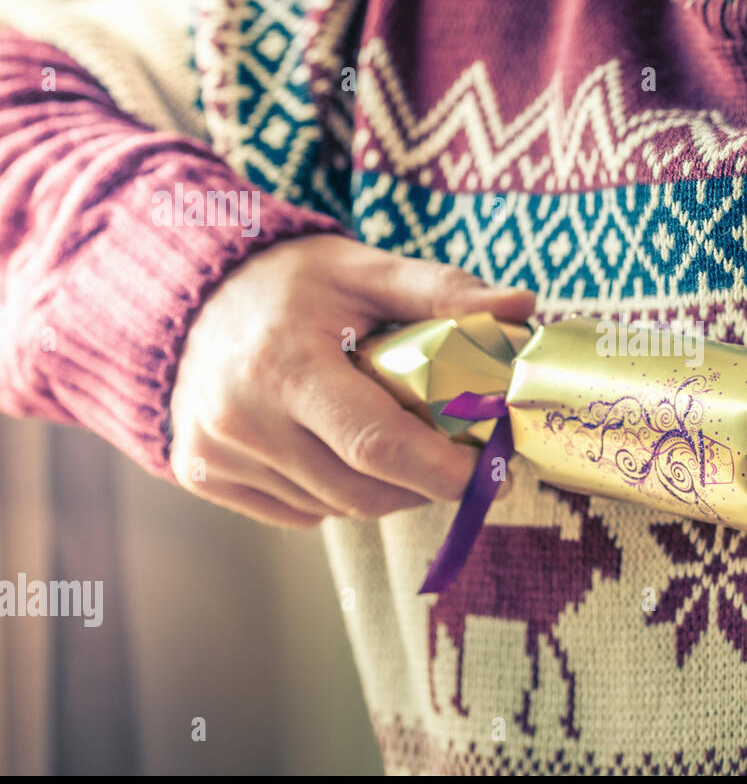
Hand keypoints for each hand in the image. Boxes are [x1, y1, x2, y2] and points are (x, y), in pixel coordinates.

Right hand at [168, 234, 533, 527]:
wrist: (187, 293)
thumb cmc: (289, 280)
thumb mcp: (365, 270)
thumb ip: (444, 292)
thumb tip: (524, 307)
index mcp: (284, 365)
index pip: (376, 444)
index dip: (443, 471)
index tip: (494, 474)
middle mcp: (240, 419)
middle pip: (360, 491)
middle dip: (425, 486)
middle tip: (465, 463)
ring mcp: (215, 453)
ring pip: (333, 508)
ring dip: (385, 491)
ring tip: (407, 449)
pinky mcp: (202, 474)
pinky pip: (298, 512)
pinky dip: (337, 494)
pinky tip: (344, 452)